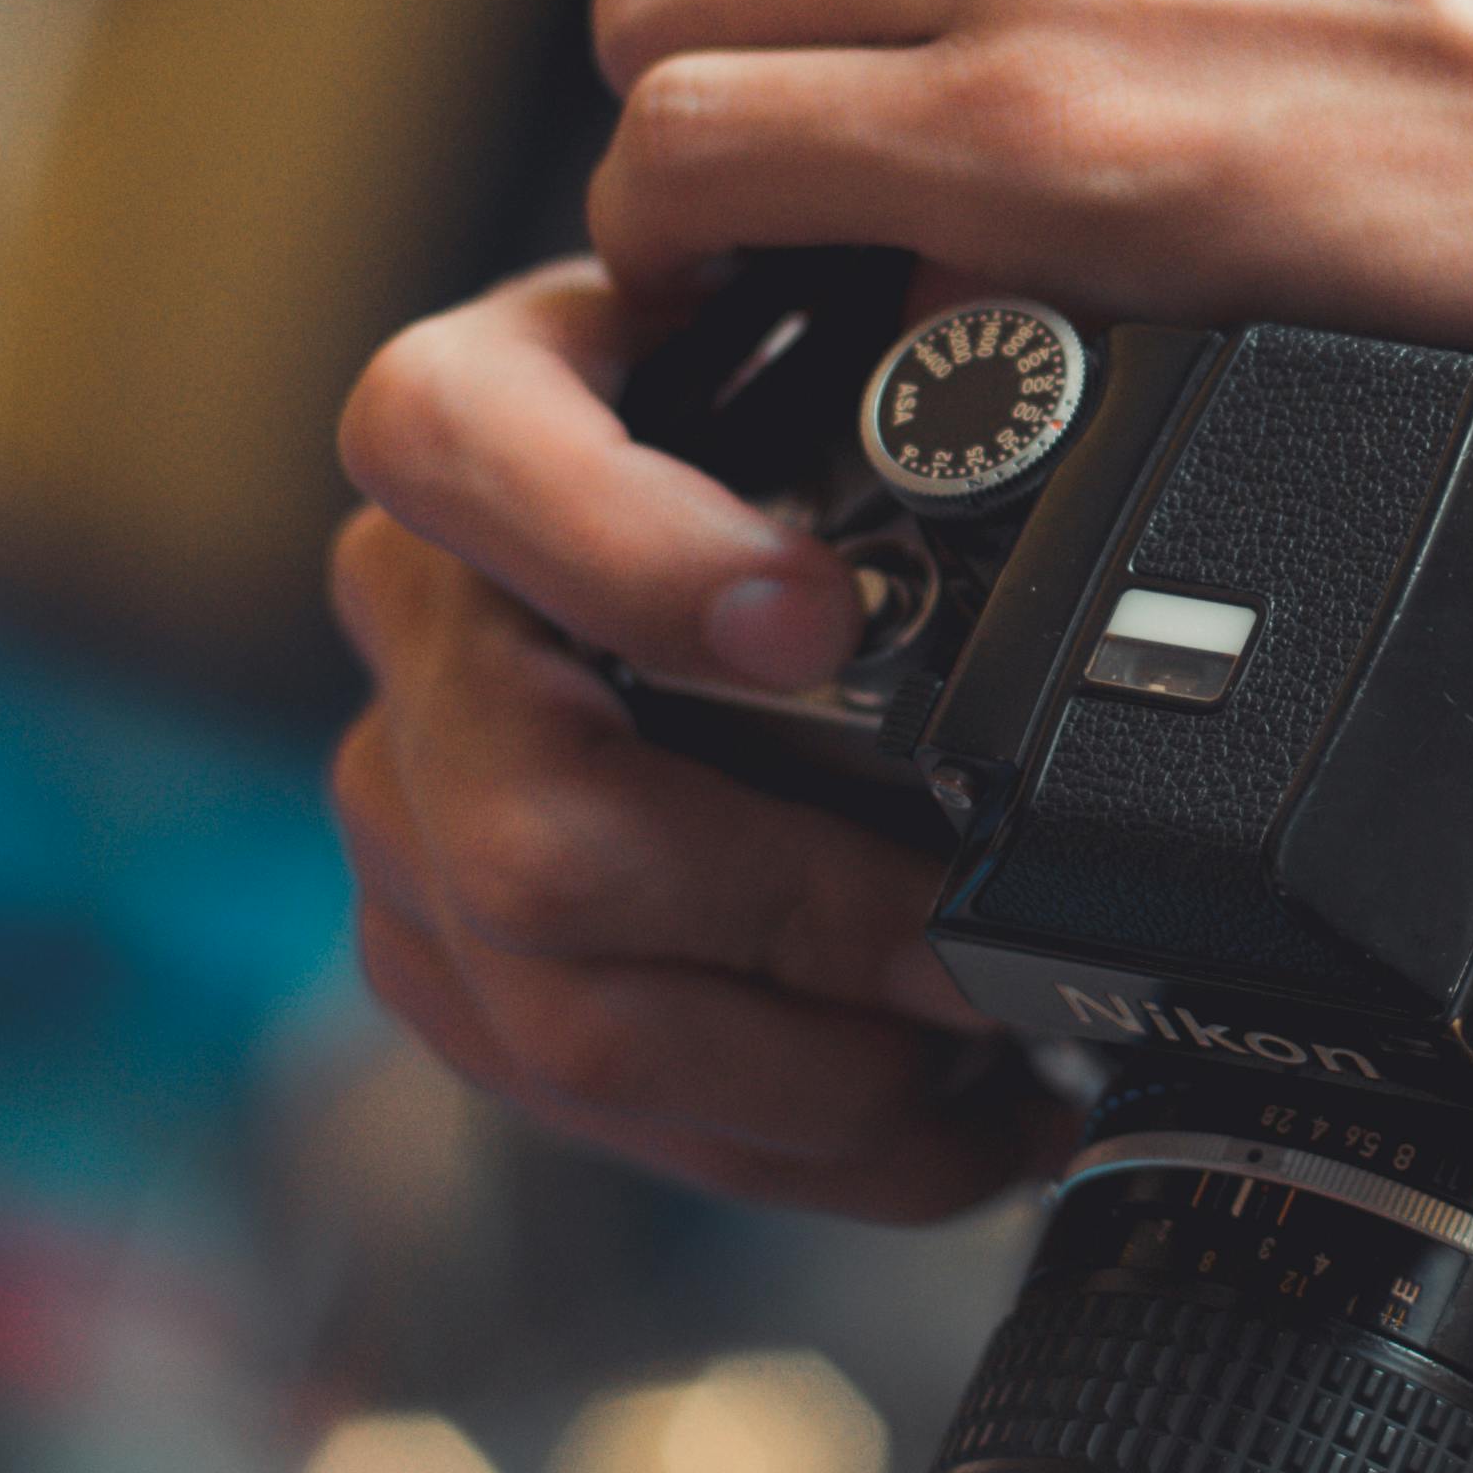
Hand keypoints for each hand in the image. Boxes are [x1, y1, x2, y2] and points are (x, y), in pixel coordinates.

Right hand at [330, 260, 1072, 1219]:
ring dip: (798, 1064)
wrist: (813, 575)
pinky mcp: (441, 935)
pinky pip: (560, 1091)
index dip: (628, 549)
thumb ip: (953, 345)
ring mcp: (414, 781)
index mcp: (506, 404)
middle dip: (792, 908)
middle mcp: (424, 596)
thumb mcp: (900, 347)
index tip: (809, 621)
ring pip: (548, 998)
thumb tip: (1058, 362)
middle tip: (972, 937)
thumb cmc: (863, 439)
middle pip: (523, 822)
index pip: (460, 442)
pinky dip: (764, 1126)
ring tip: (979, 1056)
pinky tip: (913, 1116)